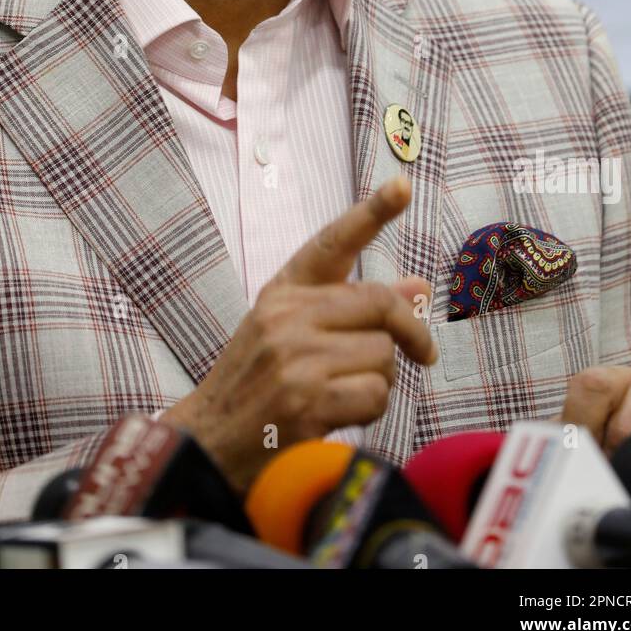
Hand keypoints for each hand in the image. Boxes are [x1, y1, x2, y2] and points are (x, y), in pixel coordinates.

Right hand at [161, 177, 435, 492]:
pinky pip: (376, 395)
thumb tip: (418, 286)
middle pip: (380, 303)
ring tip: (344, 391)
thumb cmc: (258, 384)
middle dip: (411, 330)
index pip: (332, 243)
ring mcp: (294, 359)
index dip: (370, 212)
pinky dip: (371, 410)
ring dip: (381, 379)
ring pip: (384, 355)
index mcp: (282, 291)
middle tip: (422, 353)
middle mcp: (286, 317)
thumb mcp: (293, 332)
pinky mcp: (307, 403)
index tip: (402, 186)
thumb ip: (352, 307)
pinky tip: (340, 416)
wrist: (207, 444)